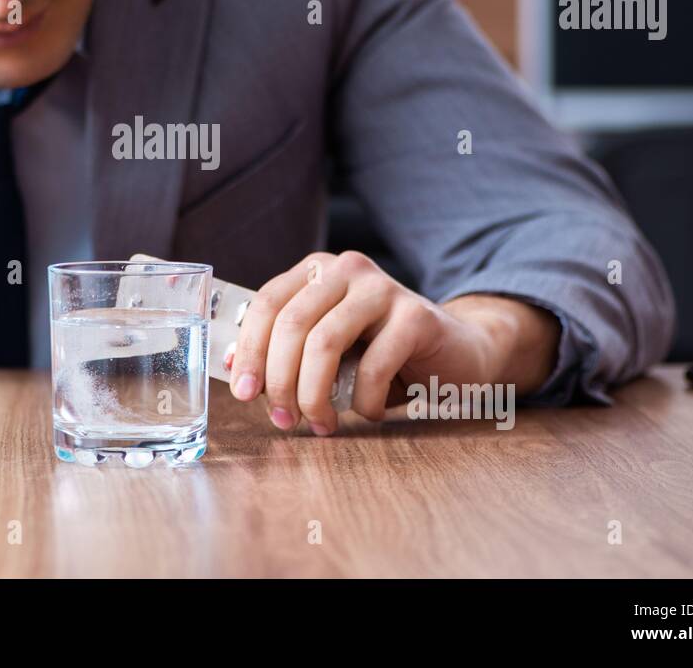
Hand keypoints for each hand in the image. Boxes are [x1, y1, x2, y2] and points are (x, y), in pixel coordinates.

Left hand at [228, 251, 560, 434]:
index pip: (268, 304)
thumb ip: (286, 350)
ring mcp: (383, 288)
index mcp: (317, 270)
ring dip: (314, 394)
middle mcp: (347, 269)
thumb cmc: (382, 354)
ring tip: (320, 424)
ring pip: (325, 342)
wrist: (458, 352)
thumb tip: (234, 368)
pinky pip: (372, 365)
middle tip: (282, 419)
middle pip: (291, 323)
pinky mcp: (417, 315)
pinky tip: (370, 413)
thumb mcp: (330, 349)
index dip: (249, 350)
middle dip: (279, 379)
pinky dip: (363, 401)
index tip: (243, 393)